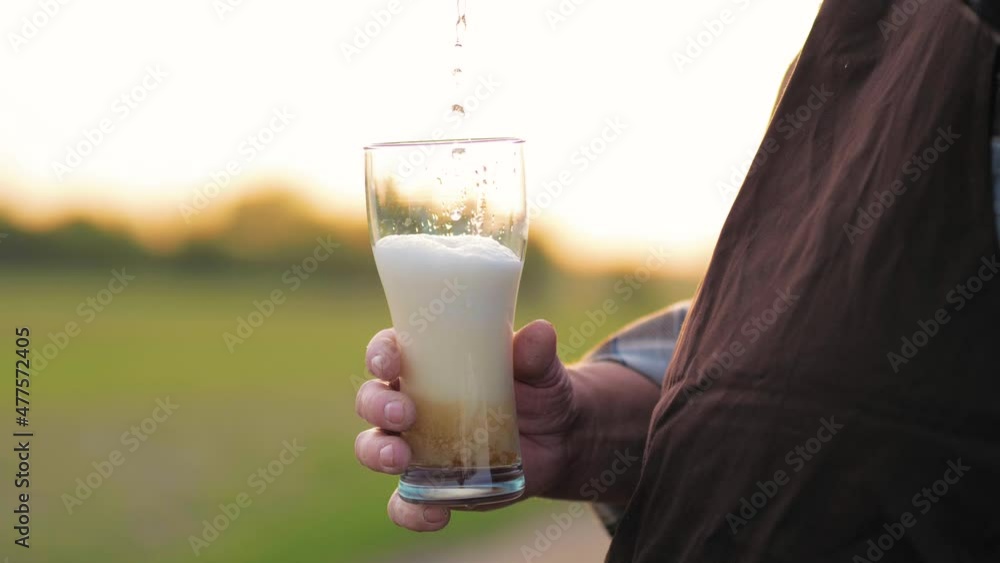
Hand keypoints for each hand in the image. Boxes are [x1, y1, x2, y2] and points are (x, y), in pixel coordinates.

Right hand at [354, 320, 579, 531]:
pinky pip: (405, 502)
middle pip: (372, 399)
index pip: (388, 350)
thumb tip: (540, 333)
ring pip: (375, 447)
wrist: (559, 440)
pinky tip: (435, 514)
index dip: (381, 354)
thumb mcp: (542, 370)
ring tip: (401, 458)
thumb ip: (537, 354)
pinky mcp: (430, 485)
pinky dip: (410, 511)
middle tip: (404, 413)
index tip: (392, 363)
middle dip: (377, 405)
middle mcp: (412, 401)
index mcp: (428, 362)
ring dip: (378, 452)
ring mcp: (417, 446)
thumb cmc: (539, 390)